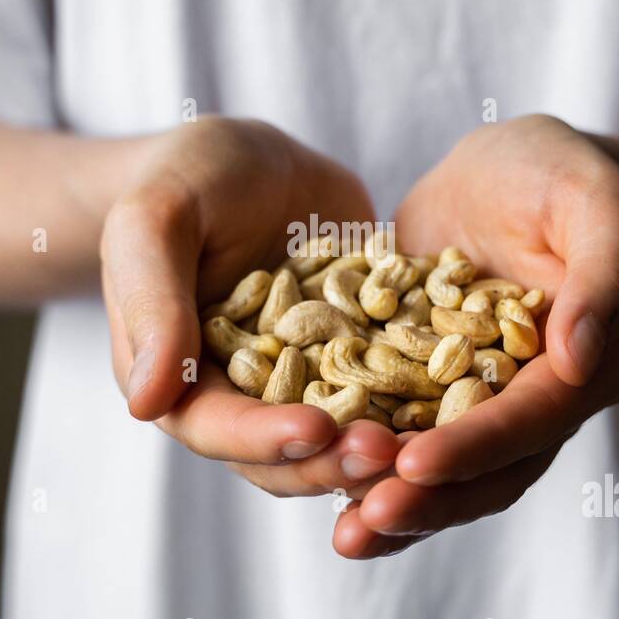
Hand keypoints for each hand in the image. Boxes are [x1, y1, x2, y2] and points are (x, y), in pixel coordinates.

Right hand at [101, 117, 400, 496]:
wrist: (250, 159)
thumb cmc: (184, 178)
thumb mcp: (157, 220)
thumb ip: (152, 301)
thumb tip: (148, 402)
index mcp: (180, 381)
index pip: (217, 429)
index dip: (264, 439)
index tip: (315, 430)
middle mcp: (245, 397)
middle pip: (287, 454)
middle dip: (336, 460)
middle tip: (391, 454)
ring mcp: (309, 384)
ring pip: (345, 437)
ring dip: (386, 446)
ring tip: (435, 439)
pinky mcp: (361, 360)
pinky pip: (393, 390)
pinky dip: (425, 401)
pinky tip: (470, 394)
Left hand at [333, 115, 618, 557]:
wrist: (511, 171)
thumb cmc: (563, 173)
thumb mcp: (597, 201)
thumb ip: (602, 275)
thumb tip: (579, 360)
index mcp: (588, 366)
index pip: (532, 419)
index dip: (476, 445)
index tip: (414, 462)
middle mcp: (537, 400)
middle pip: (491, 471)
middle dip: (430, 499)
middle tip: (365, 520)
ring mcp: (482, 400)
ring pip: (447, 472)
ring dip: (398, 506)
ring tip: (344, 535)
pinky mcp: (430, 386)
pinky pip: (403, 436)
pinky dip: (370, 467)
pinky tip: (319, 483)